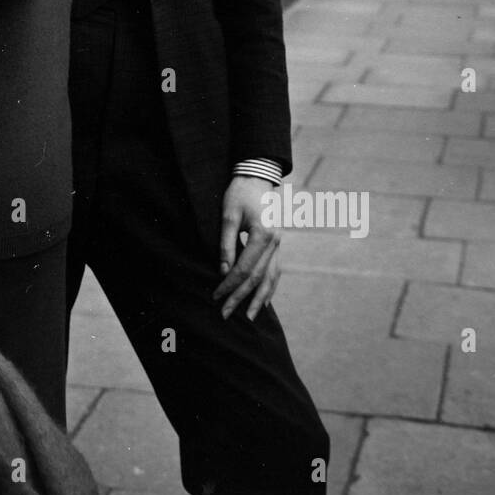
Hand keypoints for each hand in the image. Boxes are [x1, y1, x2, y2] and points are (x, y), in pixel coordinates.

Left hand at [212, 176, 280, 320]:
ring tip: (249, 317)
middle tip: (225, 314)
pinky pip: (275, 271)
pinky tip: (264, 301)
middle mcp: (275, 243)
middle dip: (241, 298)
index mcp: (263, 235)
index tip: (215, 296)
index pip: (244, 269)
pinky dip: (270, 288)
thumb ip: (227, 244)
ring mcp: (279, 245)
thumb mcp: (228, 215)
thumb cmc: (240, 193)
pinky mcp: (277, 244)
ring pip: (271, 279)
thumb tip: (223, 271)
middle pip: (258, 278)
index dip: (229, 285)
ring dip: (259, 299)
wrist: (258, 177)